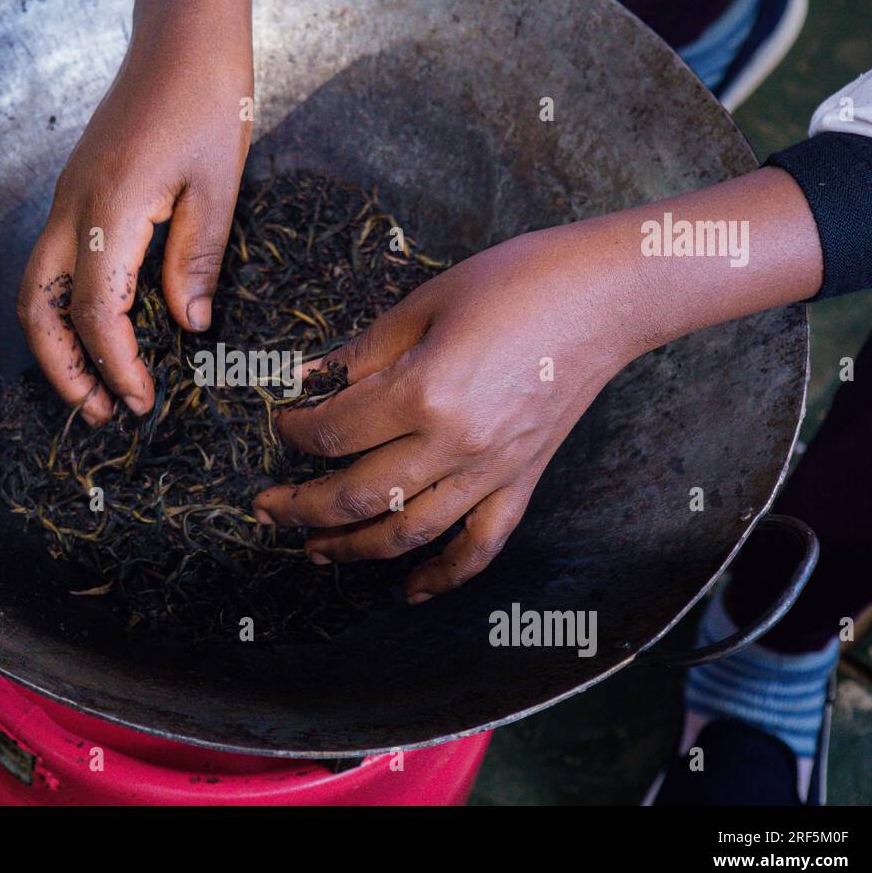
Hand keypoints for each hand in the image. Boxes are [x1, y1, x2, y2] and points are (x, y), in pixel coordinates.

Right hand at [17, 0, 256, 425]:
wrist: (181, 34)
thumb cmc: (206, 97)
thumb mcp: (217, 185)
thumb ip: (196, 260)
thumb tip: (187, 325)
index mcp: (108, 211)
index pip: (95, 314)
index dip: (115, 366)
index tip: (141, 401)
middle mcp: (72, 209)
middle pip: (39, 309)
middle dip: (62, 368)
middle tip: (102, 410)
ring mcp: (67, 199)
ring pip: (36, 288)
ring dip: (57, 342)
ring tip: (95, 382)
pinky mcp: (77, 192)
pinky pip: (54, 263)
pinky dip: (66, 308)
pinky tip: (103, 327)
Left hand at [252, 164, 824, 602]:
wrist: (605, 296)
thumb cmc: (515, 282)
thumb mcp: (424, 303)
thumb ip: (362, 353)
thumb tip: (308, 382)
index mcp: (424, 392)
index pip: (334, 432)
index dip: (294, 432)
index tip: (279, 424)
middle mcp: (455, 445)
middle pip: (357, 495)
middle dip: (301, 506)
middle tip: (266, 507)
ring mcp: (492, 471)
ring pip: (407, 533)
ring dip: (352, 549)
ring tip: (312, 550)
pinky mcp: (522, 481)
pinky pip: (479, 545)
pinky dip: (443, 575)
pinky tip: (408, 590)